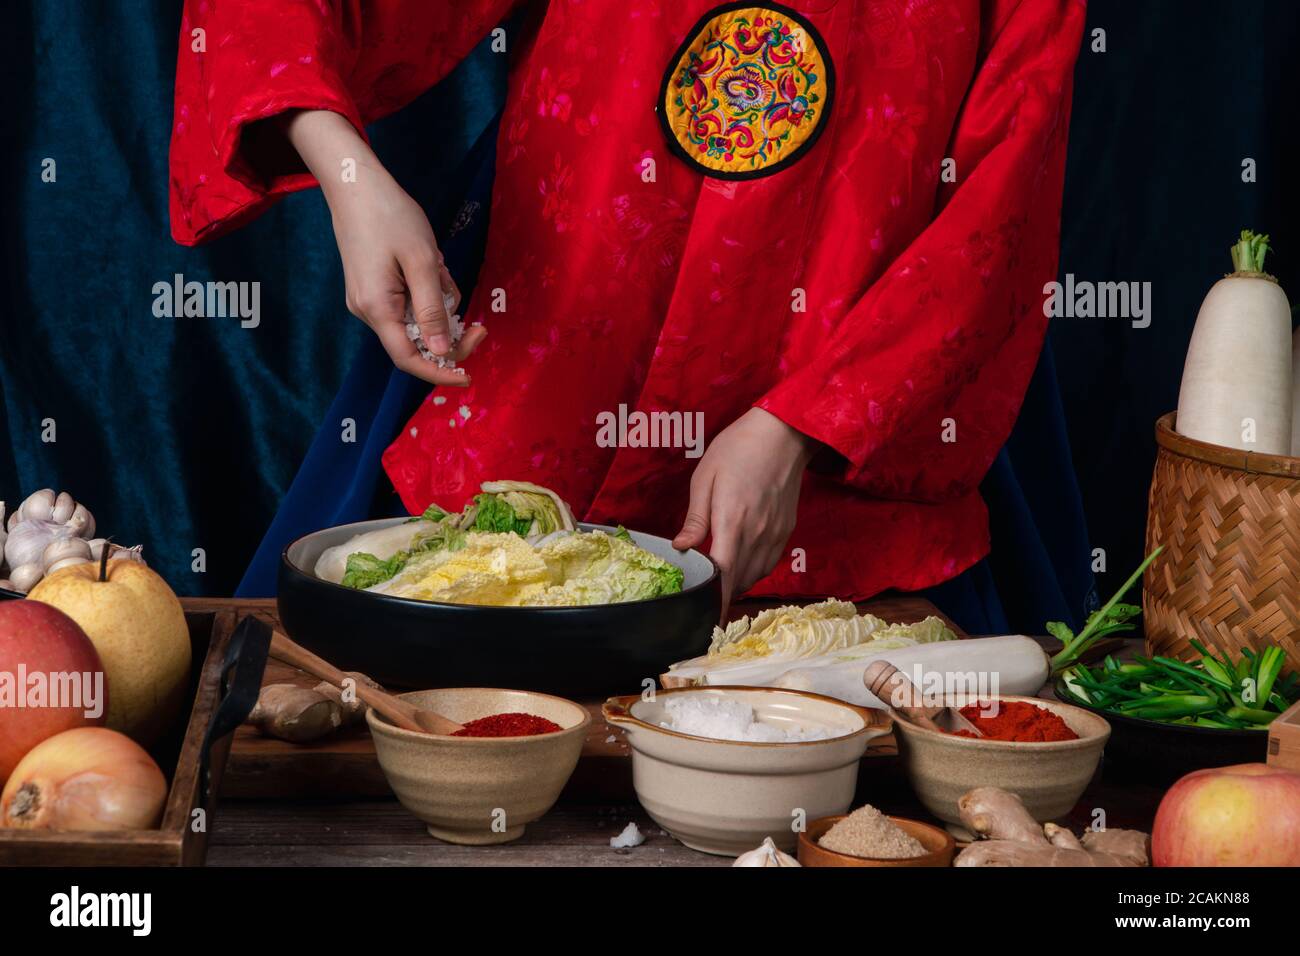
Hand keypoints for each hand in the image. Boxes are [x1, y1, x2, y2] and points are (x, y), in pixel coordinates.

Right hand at [283, 110, 485, 385]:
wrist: (355, 184)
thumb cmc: (390, 216)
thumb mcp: (422, 262)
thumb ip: (433, 309)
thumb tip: (442, 352)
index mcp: (378, 308)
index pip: (409, 359)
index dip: (440, 373)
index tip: (469, 377)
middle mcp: (368, 311)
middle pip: (416, 342)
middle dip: (449, 332)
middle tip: (479, 323)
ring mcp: (367, 300)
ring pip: (416, 320)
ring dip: (439, 303)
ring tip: (440, 264)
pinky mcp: (372, 288)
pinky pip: (408, 303)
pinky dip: (427, 292)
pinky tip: (430, 263)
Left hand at [673, 408, 817, 613]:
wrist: (784, 434)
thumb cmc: (739, 449)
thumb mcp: (705, 478)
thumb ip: (695, 518)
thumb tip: (682, 547)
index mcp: (732, 522)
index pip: (722, 575)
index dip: (713, 602)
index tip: (703, 620)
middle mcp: (756, 534)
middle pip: (737, 582)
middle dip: (720, 598)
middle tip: (703, 607)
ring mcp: (774, 534)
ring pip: (754, 576)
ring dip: (735, 586)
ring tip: (719, 588)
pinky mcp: (785, 530)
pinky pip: (768, 563)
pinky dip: (752, 573)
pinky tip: (740, 567)